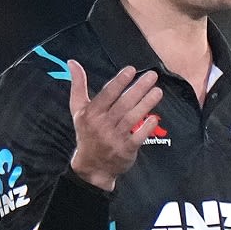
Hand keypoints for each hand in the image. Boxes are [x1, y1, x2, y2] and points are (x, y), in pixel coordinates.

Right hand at [67, 61, 162, 190]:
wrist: (91, 167)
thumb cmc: (87, 133)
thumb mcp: (78, 110)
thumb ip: (78, 86)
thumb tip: (72, 62)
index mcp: (91, 113)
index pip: (106, 94)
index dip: (119, 82)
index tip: (131, 70)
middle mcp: (102, 125)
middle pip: (122, 104)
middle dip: (138, 88)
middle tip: (152, 75)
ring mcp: (114, 138)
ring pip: (131, 118)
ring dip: (146, 104)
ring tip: (158, 91)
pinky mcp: (126, 150)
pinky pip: (137, 137)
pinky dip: (146, 127)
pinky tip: (154, 117)